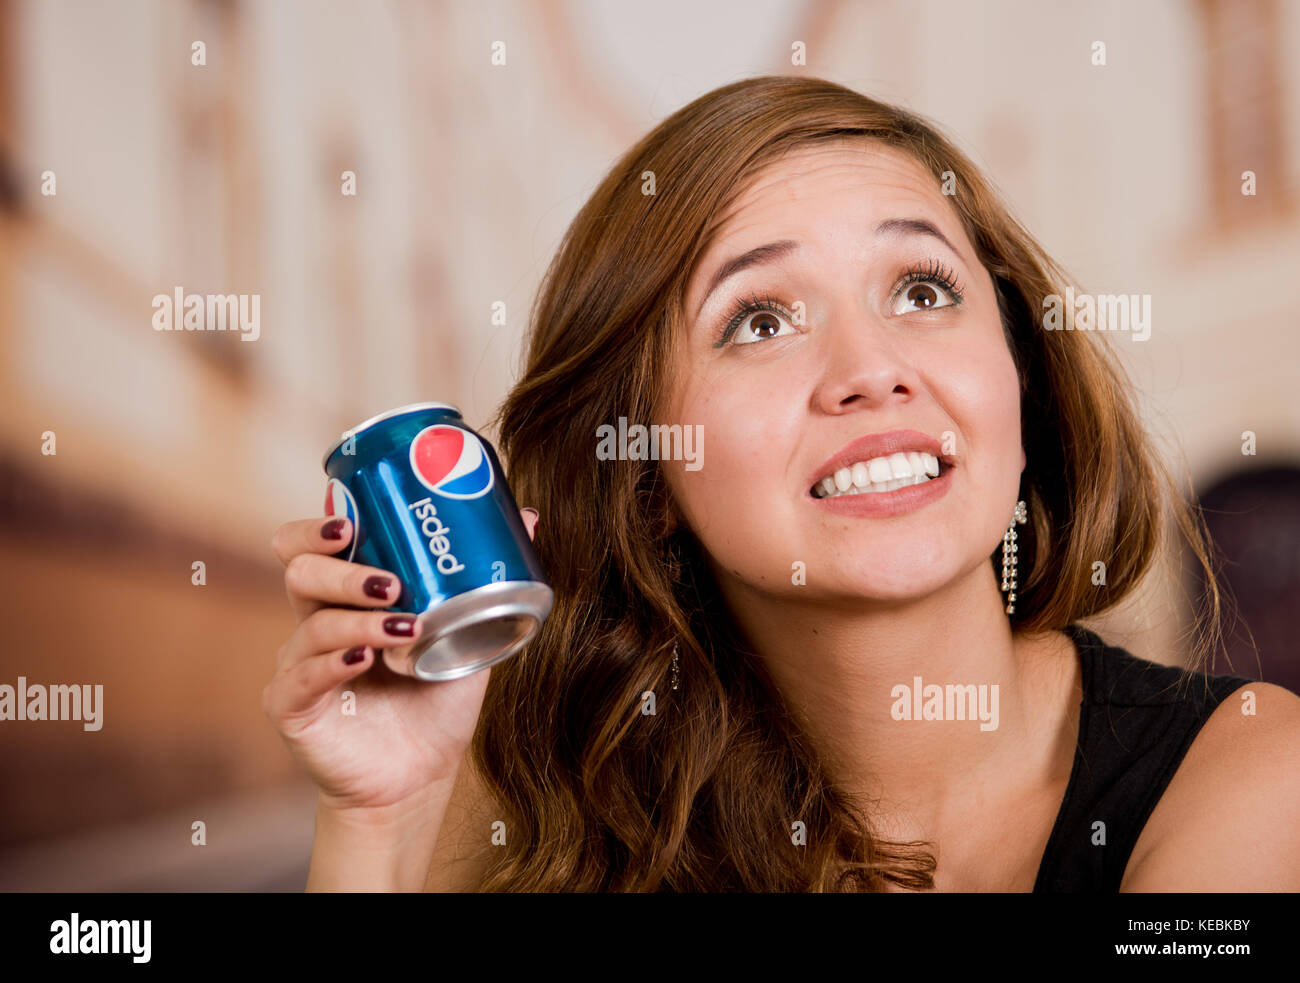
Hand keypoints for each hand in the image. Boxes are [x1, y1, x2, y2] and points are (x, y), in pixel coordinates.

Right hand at [263, 508, 539, 813]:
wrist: (420, 775)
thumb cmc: (434, 701)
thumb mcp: (467, 632)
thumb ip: (483, 579)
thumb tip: (528, 516)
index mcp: (348, 598)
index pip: (311, 547)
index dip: (318, 529)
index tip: (351, 523)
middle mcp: (316, 622)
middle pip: (301, 573)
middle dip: (344, 571)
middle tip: (391, 582)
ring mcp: (299, 664)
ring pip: (312, 625)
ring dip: (360, 621)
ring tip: (406, 628)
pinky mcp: (292, 708)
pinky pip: (301, 678)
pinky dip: (333, 665)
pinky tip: (364, 661)